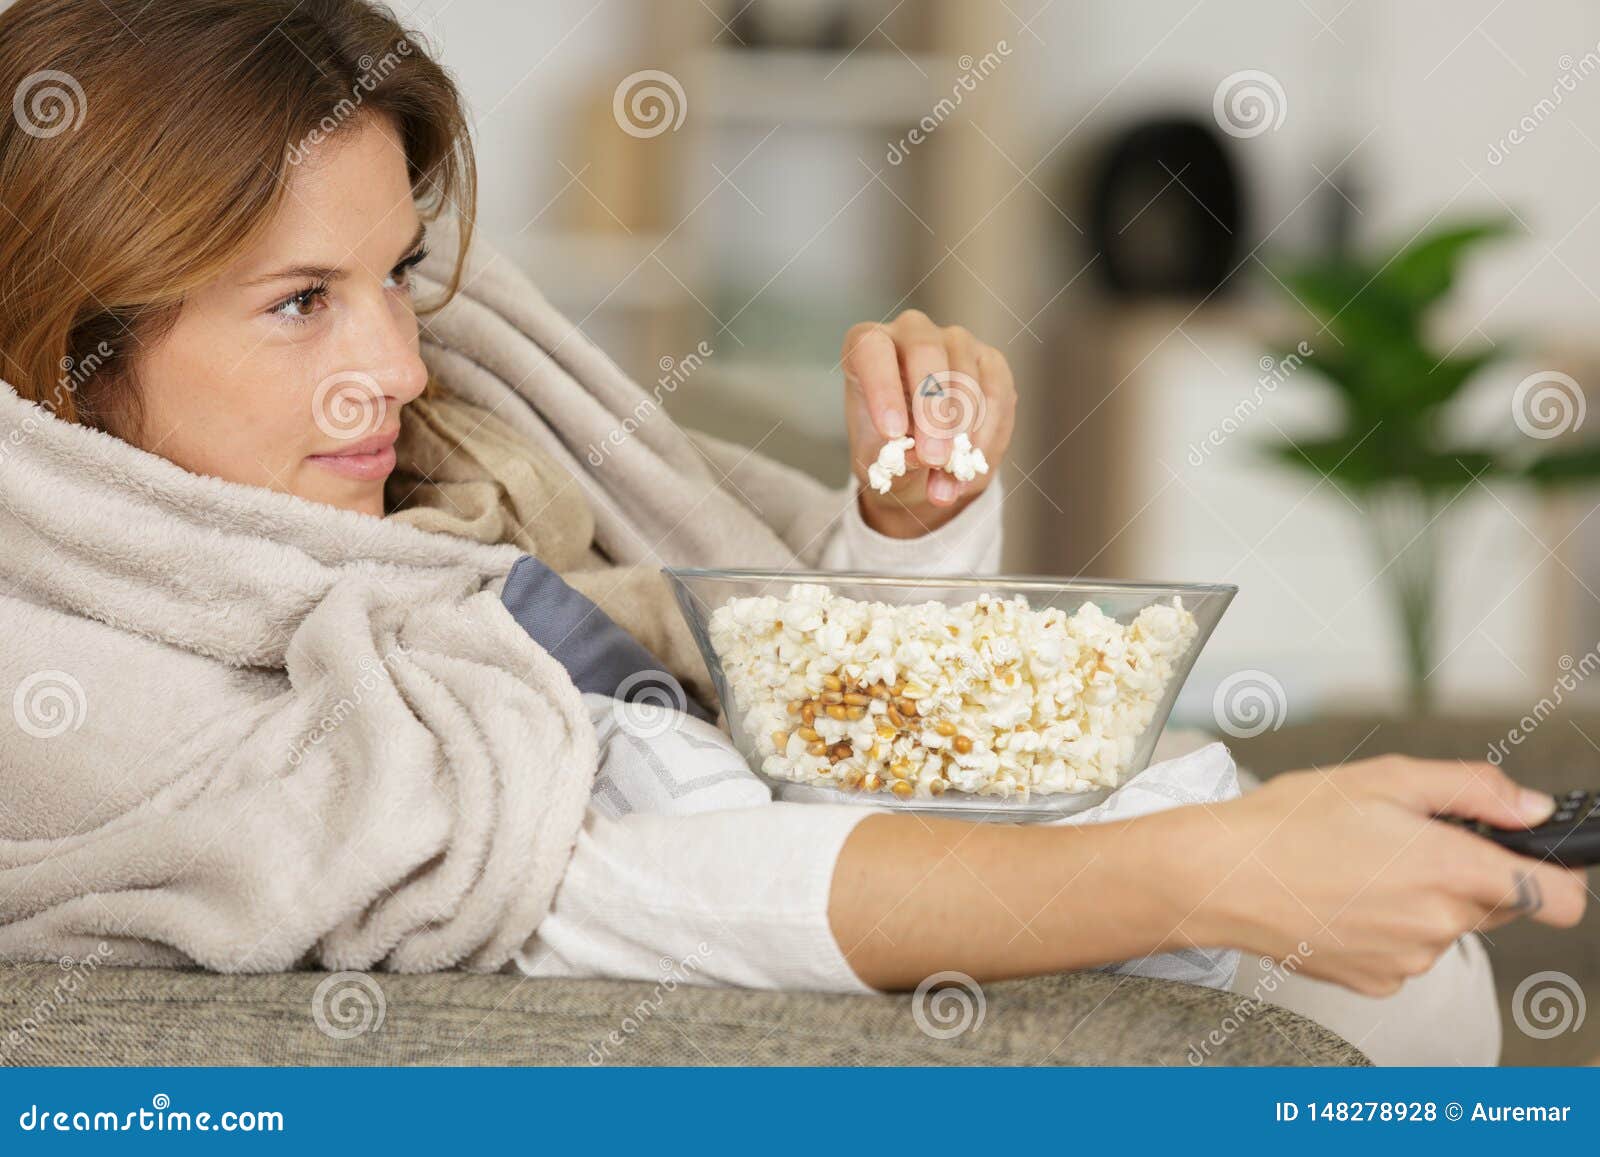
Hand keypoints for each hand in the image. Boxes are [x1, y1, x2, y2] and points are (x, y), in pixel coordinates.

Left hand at [841, 310, 1015, 538]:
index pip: (871, 350)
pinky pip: (996, 392)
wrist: (919, 459)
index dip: (883, 388)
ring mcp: (954, 342)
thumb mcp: (878, 461)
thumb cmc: (886, 449)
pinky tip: (974, 463)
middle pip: (925, 351)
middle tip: (934, 459)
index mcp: (867, 347)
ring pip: (966, 374)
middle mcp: (911, 332)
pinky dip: (989, 434)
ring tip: (951, 477)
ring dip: (963, 433)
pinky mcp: (990, 360)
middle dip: (933, 411)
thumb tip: (922, 459)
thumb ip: (895, 458)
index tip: (892, 433)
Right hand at [1180, 756, 1585, 996]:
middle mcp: (1438, 924)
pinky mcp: (1377, 982)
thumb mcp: (1382, 778)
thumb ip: (1472, 789)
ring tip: (1358, 868)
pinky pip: (1408, 953)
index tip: (1533, 860)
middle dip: (1464, 872)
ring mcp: (1408, 960)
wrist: (1219, 877)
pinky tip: (1343, 900)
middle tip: (1401, 842)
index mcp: (1448, 868)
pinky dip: (1388, 928)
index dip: (1558, 876)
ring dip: (1422, 900)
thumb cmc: (1288, 822)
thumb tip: (1531, 808)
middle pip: (1495, 903)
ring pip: (1447, 926)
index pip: (1558, 898)